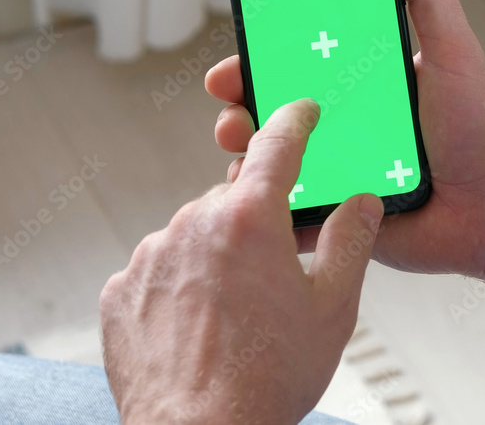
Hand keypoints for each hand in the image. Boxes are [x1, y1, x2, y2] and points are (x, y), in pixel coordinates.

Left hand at [99, 100, 383, 423]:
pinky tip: (199, 324)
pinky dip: (179, 283)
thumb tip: (363, 203)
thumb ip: (351, 241)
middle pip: (234, 198)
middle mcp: (193, 224)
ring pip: (195, 233)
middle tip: (273, 272)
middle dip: (255, 220)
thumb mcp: (333, 307)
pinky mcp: (121, 290)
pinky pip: (159, 268)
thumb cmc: (268, 376)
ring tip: (235, 312)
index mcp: (249, 219)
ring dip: (216, 254)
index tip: (301, 108)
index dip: (294, 119)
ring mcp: (151, 256)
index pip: (277, 145)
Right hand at [206, 0, 484, 277]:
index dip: (263, 50)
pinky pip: (288, 207)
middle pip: (273, 104)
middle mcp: (342, 121)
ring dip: (245, 148)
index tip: (242, 44)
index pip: (300, 57)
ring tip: (243, 147)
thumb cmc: (479, 125)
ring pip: (271, 156)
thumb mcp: (452, 49)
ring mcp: (336, 167)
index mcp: (361, 81)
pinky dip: (267, 203)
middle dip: (240, 98)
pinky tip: (260, 198)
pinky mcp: (336, 212)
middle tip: (231, 97)